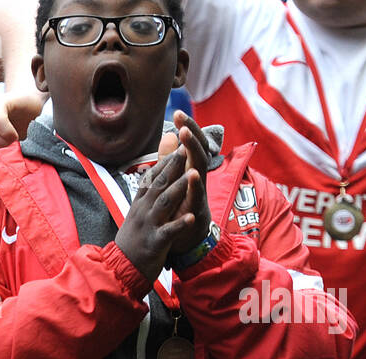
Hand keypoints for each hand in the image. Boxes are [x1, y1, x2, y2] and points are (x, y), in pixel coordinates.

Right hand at [113, 148, 193, 282]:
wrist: (120, 269)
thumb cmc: (132, 242)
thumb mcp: (136, 215)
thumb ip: (146, 196)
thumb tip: (148, 178)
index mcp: (139, 205)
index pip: (151, 178)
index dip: (164, 162)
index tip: (177, 145)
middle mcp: (142, 212)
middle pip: (158, 185)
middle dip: (173, 166)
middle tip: (185, 149)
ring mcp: (148, 226)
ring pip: (164, 203)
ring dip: (178, 187)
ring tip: (192, 174)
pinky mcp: (154, 243)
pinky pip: (168, 232)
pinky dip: (180, 224)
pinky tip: (192, 217)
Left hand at [163, 111, 213, 257]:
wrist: (187, 240)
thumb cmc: (181, 209)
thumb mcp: (173, 181)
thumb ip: (169, 160)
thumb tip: (166, 135)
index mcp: (189, 170)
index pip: (189, 145)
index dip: (186, 128)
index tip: (177, 111)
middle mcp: (197, 178)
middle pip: (198, 149)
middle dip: (190, 132)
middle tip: (181, 116)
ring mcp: (198, 192)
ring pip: (199, 167)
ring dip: (193, 150)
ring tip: (185, 135)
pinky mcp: (197, 209)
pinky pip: (197, 195)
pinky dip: (196, 184)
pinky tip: (193, 173)